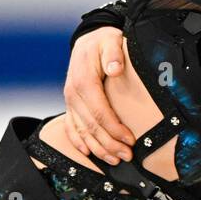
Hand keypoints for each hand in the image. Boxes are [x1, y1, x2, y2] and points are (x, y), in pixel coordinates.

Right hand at [64, 27, 135, 163]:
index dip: (114, 129)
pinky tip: (88, 152)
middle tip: (127, 156)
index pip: (100, 112)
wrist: (88, 39)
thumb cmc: (103, 42)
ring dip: (97, 148)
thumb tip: (115, 68)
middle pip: (91, 126)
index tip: (130, 140)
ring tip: (114, 160)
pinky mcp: (71, 103)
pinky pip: (71, 126)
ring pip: (81, 131)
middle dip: (109, 144)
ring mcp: (70, 100)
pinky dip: (78, 141)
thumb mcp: (111, 41)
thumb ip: (113, 54)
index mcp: (84, 81)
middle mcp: (73, 93)